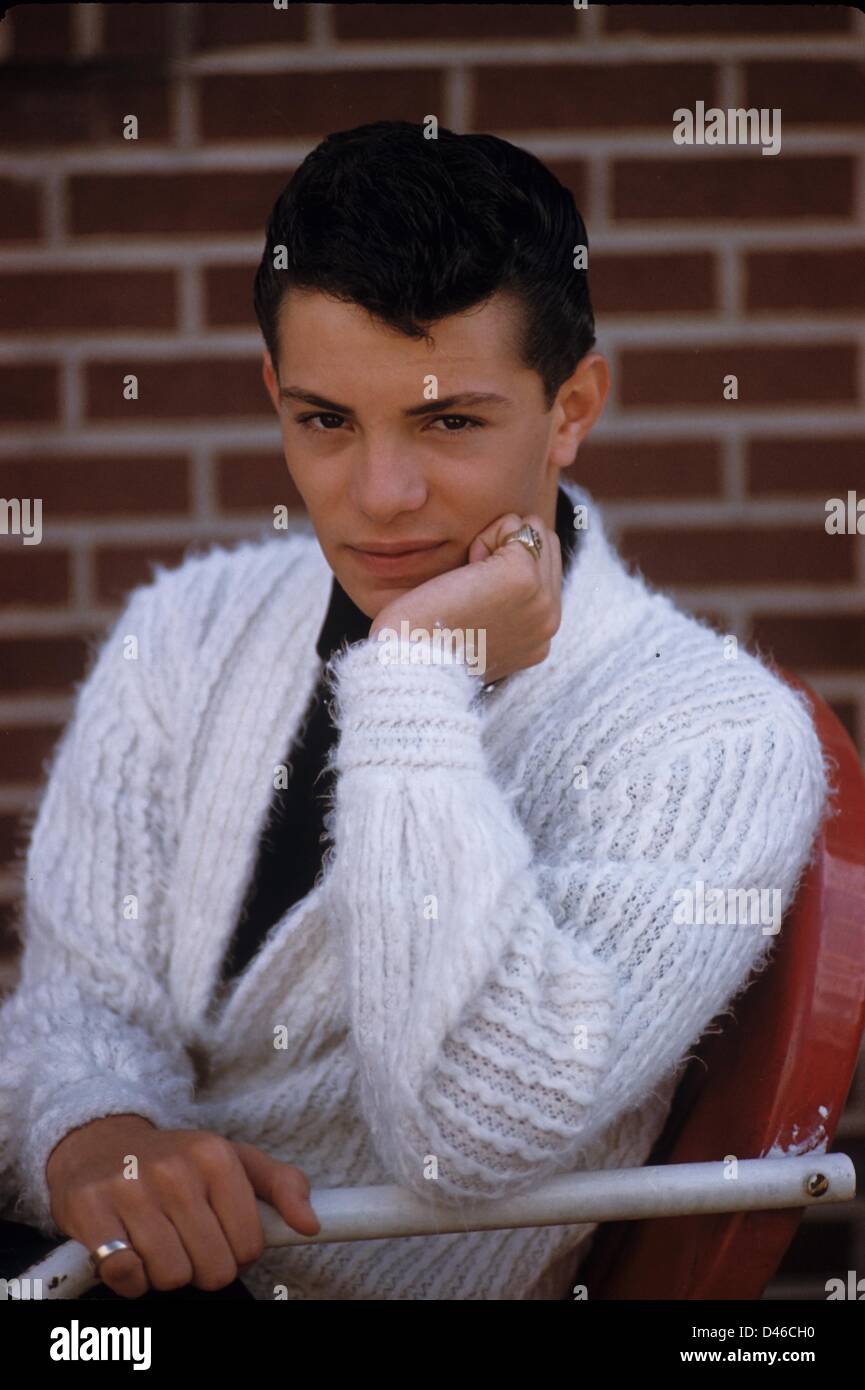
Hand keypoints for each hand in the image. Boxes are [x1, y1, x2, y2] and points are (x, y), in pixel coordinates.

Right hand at [45, 1114, 319, 1297]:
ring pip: (171, 1276)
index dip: (236, 1252)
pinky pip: (126, 1274)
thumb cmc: (177, 1161)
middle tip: (186, 1241)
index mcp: (215, 1156)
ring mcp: (130, 1188)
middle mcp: (174, 1169)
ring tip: (157, 1242)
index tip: (220, 1236)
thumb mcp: (234, 1160)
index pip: (249, 1245)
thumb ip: (281, 1186)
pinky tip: (129, 1251)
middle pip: (212, 1268)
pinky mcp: (91, 1209)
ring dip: (165, 1272)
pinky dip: (130, 1278)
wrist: (101, 1143)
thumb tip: (310, 1223)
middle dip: (202, 1266)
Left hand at [370, 512, 562, 684]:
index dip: (504, 566)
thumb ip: (505, 607)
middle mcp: (550, 621)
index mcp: (541, 637)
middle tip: (470, 586)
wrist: (408, 662)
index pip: (545, 569)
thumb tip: (501, 567)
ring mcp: (542, 599)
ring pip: (534, 530)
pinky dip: (483, 539)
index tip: (472, 598)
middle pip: (546, 545)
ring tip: (469, 582)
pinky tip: (463, 575)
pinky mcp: (523, 577)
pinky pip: (513, 526)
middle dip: (507, 549)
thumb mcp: (477, 630)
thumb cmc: (424, 644)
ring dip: (498, 544)